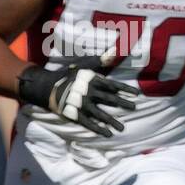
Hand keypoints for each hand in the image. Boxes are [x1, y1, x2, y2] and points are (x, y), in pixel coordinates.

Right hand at [16, 64, 136, 137]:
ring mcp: (80, 104)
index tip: (137, 94)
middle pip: (108, 99)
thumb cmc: (70, 75)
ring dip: (111, 121)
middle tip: (134, 108)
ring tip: (122, 128)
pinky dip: (98, 129)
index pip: (112, 85)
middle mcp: (87, 92)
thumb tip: (115, 51)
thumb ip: (101, 60)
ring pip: (100, 114)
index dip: (125, 89)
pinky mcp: (74, 114)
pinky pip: (88, 123)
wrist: (47, 87)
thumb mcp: (84, 66)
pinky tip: (108, 134)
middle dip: (122, 103)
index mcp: (91, 80)